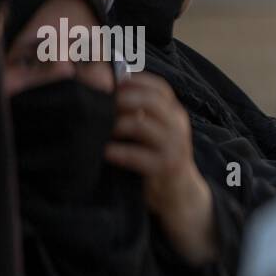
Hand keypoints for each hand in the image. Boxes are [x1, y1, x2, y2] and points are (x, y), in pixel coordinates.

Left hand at [105, 73, 215, 265]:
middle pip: (151, 101)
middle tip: (96, 105)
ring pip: (143, 126)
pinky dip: (118, 152)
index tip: (110, 84)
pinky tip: (104, 152)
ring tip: (96, 128)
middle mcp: (178, 126)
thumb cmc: (155, 157)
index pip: (158, 87)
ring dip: (115, 124)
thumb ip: (136, 111)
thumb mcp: (152, 130)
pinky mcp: (167, 167)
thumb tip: (104, 85)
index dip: (133, 82)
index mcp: (174, 112)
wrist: (179, 193)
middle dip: (120, 100)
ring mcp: (175, 147)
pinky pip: (139, 156)